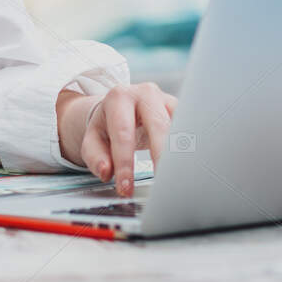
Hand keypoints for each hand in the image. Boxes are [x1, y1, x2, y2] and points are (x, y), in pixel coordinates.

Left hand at [64, 83, 178, 197]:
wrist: (122, 105)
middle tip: (162, 183)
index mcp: (119, 97)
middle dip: (162, 157)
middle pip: (159, 126)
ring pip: (180, 125)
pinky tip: (187, 165)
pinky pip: (189, 128)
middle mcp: (146, 94)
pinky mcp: (181, 108)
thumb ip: (95, 156)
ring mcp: (166, 99)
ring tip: (178, 176)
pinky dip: (187, 148)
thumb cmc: (108, 124)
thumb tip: (106, 172)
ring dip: (180, 152)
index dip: (125, 164)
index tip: (126, 187)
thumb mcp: (93, 138)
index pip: (124, 134)